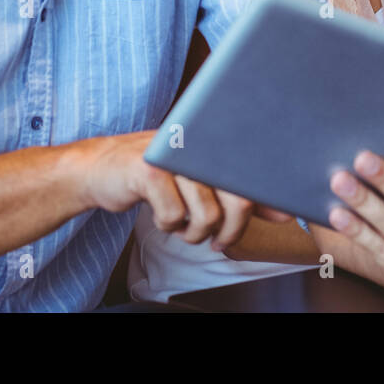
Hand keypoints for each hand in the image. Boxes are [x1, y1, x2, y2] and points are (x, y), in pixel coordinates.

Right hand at [75, 131, 272, 250]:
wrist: (99, 168)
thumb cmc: (157, 176)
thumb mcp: (202, 180)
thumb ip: (240, 192)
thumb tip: (284, 213)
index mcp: (218, 140)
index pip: (254, 174)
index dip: (268, 201)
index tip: (280, 218)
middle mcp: (201, 142)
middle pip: (238, 198)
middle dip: (232, 230)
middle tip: (220, 243)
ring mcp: (175, 155)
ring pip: (207, 214)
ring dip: (194, 232)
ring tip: (183, 227)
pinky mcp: (150, 171)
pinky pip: (174, 217)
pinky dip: (168, 225)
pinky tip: (159, 214)